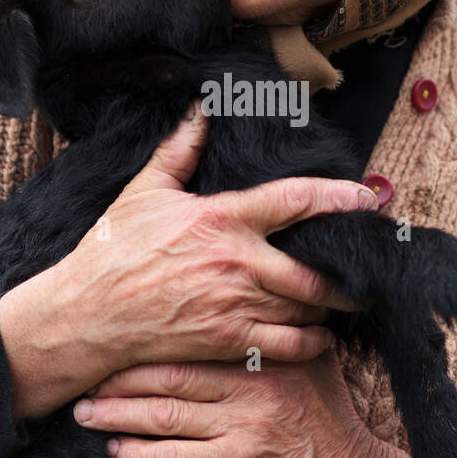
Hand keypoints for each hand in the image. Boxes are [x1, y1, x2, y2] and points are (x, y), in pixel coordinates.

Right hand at [0, 102, 377, 420]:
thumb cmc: (112, 251)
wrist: (87, 314)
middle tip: (370, 267)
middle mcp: (237, 263)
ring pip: (307, 310)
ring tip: (345, 300)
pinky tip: (319, 337)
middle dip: (350, 271)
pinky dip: (312, 344)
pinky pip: (289, 347)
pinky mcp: (229, 343)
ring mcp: (235, 307)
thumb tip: (199, 110)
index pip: (295, 201)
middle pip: (316, 270)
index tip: (368, 198)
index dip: (338, 198)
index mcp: (222, 219)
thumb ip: (179, 151)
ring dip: (331, 306)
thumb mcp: (144, 192)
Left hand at [73, 346, 456, 457]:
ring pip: (165, 414)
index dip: (150, 337)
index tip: (116, 335)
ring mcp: (245, 423)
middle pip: (170, 373)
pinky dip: (142, 455)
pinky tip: (117, 451)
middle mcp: (253, 381)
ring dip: (118, 414)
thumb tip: (241, 295)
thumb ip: (278, 332)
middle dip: (121, 375)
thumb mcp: (313, 361)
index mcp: (266, 350)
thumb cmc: (328, 419)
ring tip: (85, 412)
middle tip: (85, 373)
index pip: (196, 336)